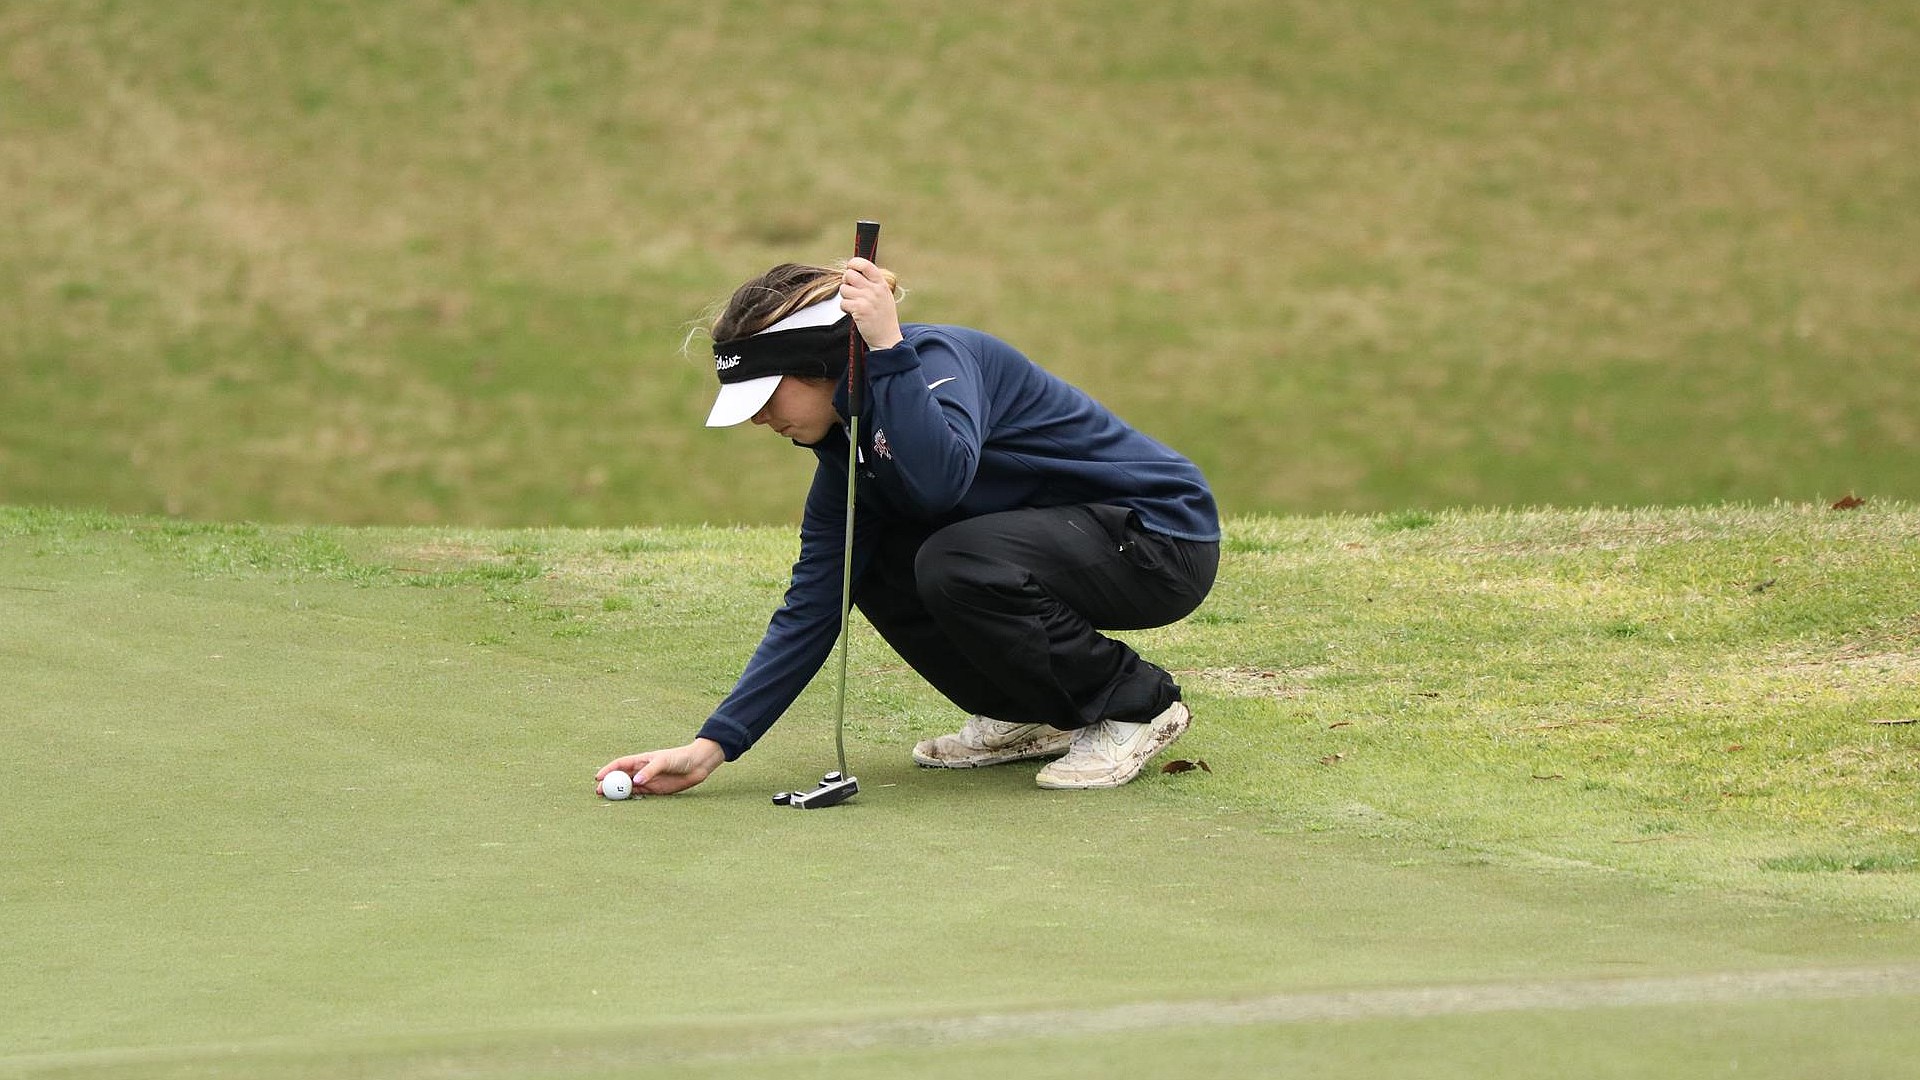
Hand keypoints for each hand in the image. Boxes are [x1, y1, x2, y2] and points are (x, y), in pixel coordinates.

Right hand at [597, 738, 725, 795]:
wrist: (697, 765)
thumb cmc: (680, 758)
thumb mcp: (664, 761)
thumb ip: (650, 771)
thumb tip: (636, 781)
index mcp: (641, 759)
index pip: (620, 764)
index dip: (608, 770)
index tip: (598, 777)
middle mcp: (642, 770)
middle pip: (621, 777)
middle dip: (609, 784)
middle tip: (599, 792)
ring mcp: (648, 781)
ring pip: (628, 787)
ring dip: (618, 792)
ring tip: (608, 798)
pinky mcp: (656, 790)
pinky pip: (639, 795)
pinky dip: (631, 798)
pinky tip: (624, 802)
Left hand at [840, 257, 902, 349]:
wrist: (887, 338)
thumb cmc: (884, 317)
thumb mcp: (884, 296)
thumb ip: (872, 283)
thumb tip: (853, 270)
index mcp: (881, 284)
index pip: (865, 265)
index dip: (854, 264)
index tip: (850, 268)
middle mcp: (875, 290)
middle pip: (849, 275)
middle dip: (846, 282)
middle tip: (851, 291)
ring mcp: (867, 299)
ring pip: (844, 289)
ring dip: (845, 297)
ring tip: (855, 305)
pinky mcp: (860, 310)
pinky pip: (843, 303)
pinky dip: (845, 308)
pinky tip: (854, 313)